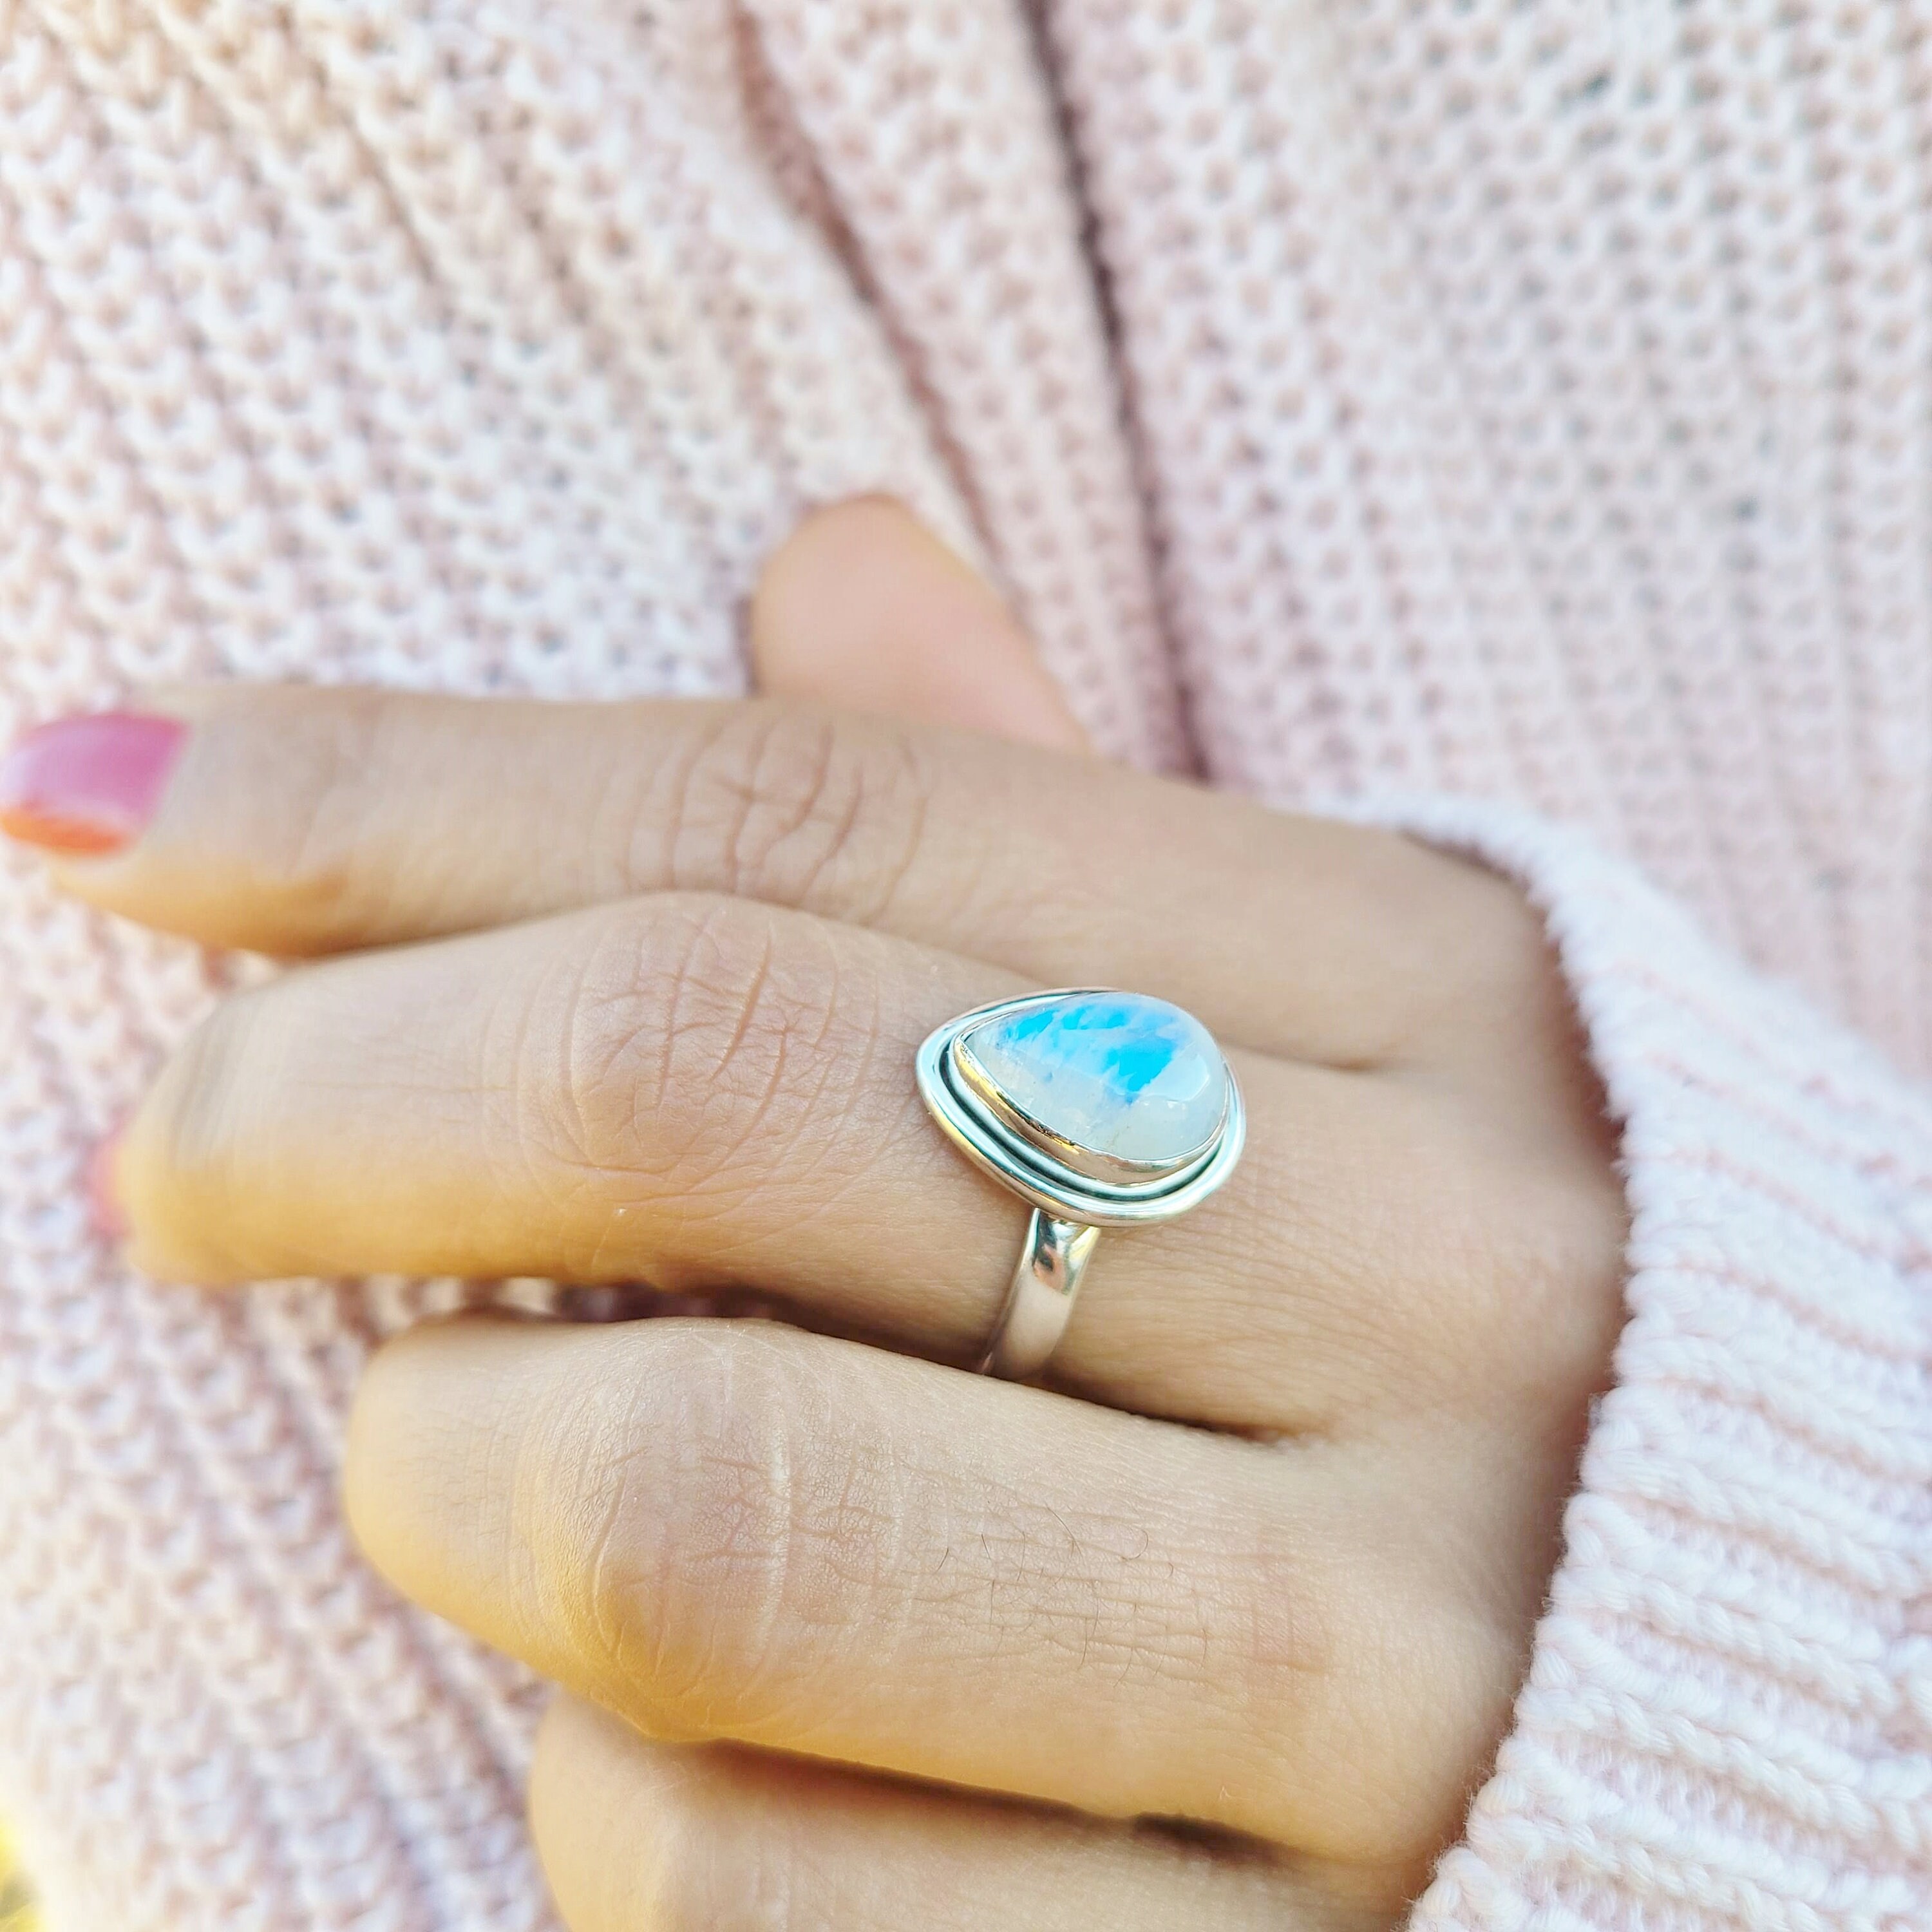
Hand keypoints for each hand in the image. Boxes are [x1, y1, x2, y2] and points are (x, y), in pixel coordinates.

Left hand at [14, 506, 1625, 1928]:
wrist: (1799, 1686)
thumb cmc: (1459, 1300)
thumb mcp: (1323, 1012)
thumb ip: (1056, 820)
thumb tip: (814, 558)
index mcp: (1420, 994)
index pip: (805, 815)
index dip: (401, 793)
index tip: (119, 800)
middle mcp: (1436, 1292)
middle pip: (714, 1097)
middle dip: (321, 1108)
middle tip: (181, 1161)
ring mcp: (1392, 1665)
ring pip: (705, 1520)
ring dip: (452, 1482)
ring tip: (436, 1461)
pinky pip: (755, 1891)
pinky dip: (599, 1799)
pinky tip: (636, 1727)